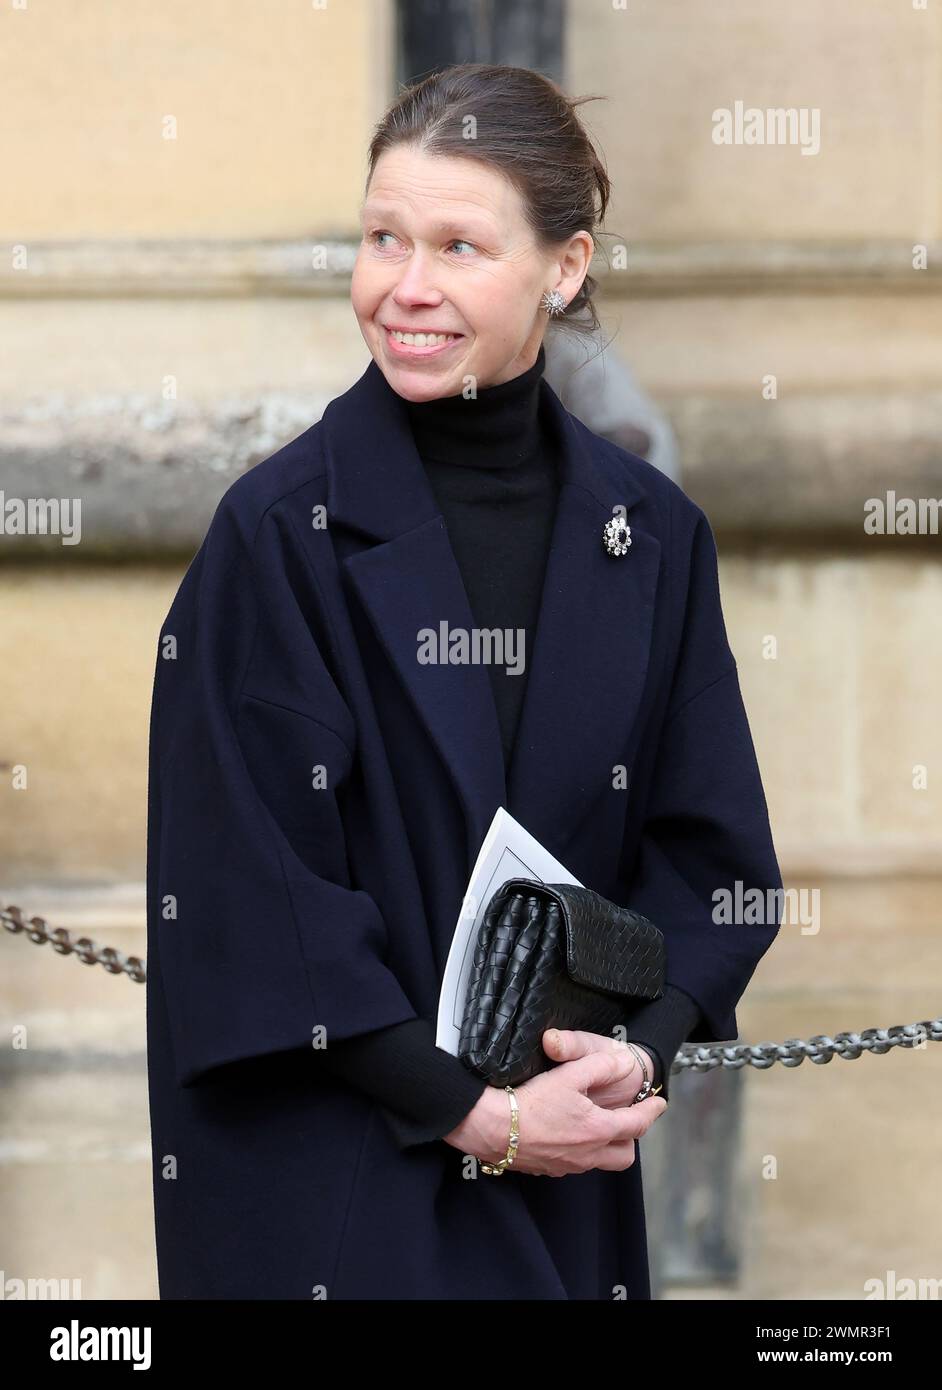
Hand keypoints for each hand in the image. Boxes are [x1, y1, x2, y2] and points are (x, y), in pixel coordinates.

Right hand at [444, 1041, 666, 1176]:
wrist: (493, 1128)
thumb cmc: (531, 1102)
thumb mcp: (569, 1074)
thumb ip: (599, 1066)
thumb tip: (622, 1063)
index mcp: (598, 1130)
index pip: (637, 1124)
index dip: (652, 1112)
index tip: (660, 1103)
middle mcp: (588, 1154)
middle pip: (624, 1155)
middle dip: (632, 1138)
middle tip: (630, 1119)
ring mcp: (569, 1165)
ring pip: (600, 1161)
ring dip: (606, 1145)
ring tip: (599, 1126)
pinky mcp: (550, 1169)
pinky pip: (576, 1163)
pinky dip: (582, 1150)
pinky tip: (568, 1134)